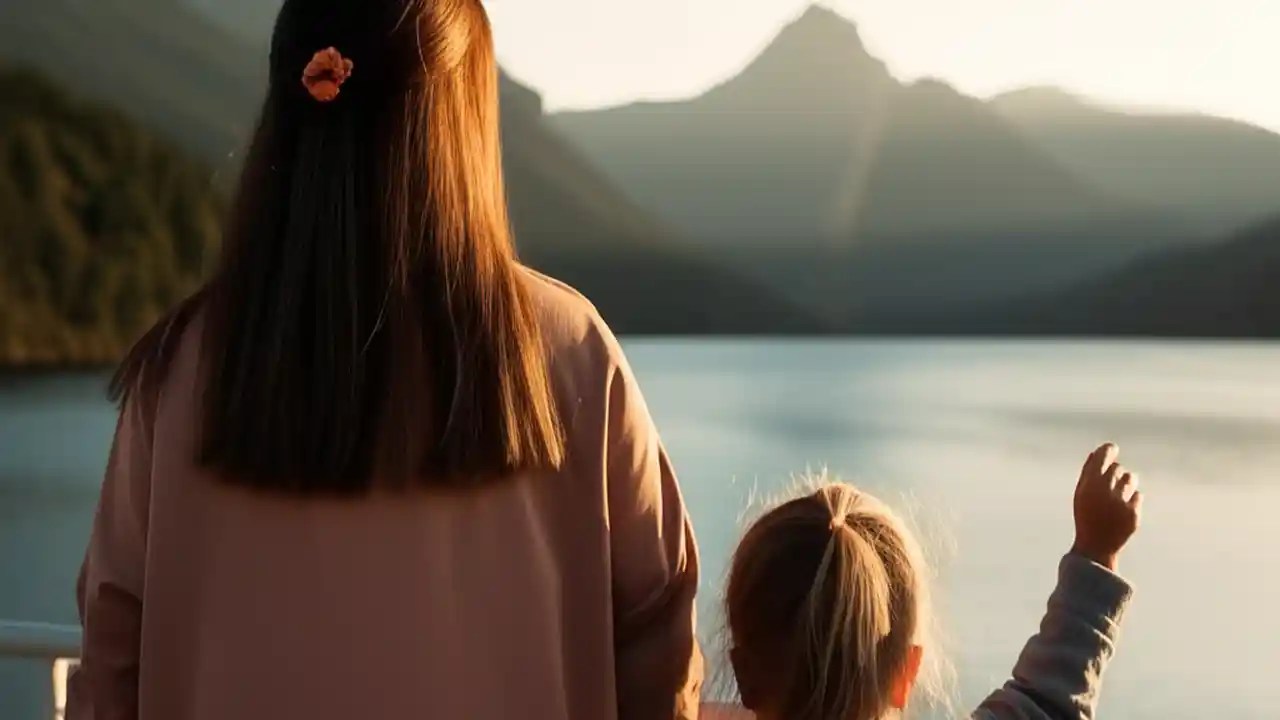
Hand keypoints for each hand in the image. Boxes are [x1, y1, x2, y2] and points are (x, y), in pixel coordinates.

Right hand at [1072, 444, 1142, 571]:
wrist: (1096, 546)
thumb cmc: (1086, 517)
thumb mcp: (1080, 494)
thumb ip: (1088, 473)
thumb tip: (1096, 453)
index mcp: (1089, 484)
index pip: (1103, 456)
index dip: (1108, 450)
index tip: (1111, 449)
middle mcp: (1105, 490)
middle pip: (1118, 468)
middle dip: (1115, 473)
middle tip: (1109, 485)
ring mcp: (1120, 502)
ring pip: (1131, 479)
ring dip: (1126, 483)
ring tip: (1118, 496)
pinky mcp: (1134, 513)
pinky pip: (1138, 495)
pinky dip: (1132, 500)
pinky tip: (1122, 511)